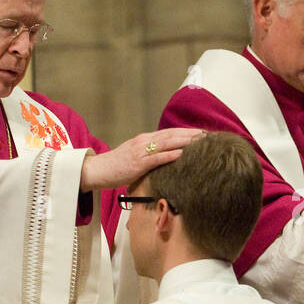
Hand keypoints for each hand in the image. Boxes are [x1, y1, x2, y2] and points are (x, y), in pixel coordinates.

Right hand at [79, 128, 204, 190]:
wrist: (96, 171)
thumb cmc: (116, 167)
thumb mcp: (136, 158)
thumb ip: (150, 156)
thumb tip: (166, 159)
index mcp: (144, 140)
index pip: (169, 133)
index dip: (186, 132)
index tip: (202, 133)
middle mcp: (143, 142)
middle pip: (171, 135)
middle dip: (191, 134)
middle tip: (208, 135)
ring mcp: (140, 151)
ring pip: (166, 143)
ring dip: (185, 141)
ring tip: (201, 141)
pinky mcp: (137, 163)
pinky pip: (156, 157)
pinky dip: (170, 155)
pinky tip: (182, 154)